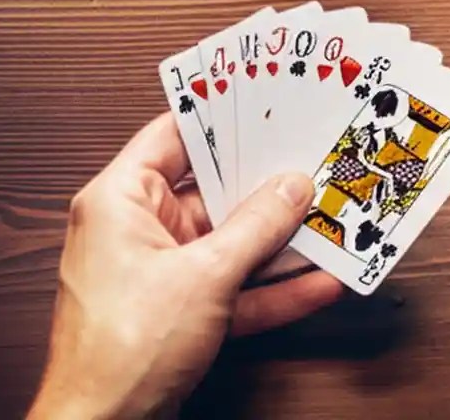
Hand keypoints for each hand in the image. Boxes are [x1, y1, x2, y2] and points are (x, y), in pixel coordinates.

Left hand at [28, 114, 342, 418]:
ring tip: (330, 221)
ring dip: (279, 241)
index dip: (220, 116)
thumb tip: (289, 189)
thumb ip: (254, 228)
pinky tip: (317, 282)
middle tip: (313, 161)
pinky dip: (273, 289)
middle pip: (212, 191)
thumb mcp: (204, 275)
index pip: (173, 136)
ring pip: (230, 243)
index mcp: (119, 200)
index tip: (265, 100)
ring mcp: (159, 273)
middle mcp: (135, 230)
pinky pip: (234, 289)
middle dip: (266, 185)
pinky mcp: (180, 313)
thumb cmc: (120, 350)